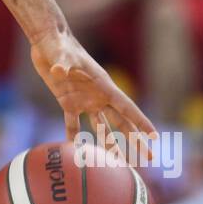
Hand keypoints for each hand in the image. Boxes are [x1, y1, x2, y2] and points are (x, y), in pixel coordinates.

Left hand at [30, 26, 157, 149]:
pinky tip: (79, 153)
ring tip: (117, 163)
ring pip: (101, 127)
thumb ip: (62, 64)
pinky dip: (75, 137)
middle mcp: (98, 96)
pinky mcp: (68, 101)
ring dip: (109, 144)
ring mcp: (84, 100)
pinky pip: (73, 124)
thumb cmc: (59, 44)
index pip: (127, 108)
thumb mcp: (62, 54)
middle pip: (120, 122)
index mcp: (104, 86)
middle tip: (147, 158)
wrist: (48, 41)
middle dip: (134, 141)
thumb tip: (58, 71)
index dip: (141, 123)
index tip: (154, 137)